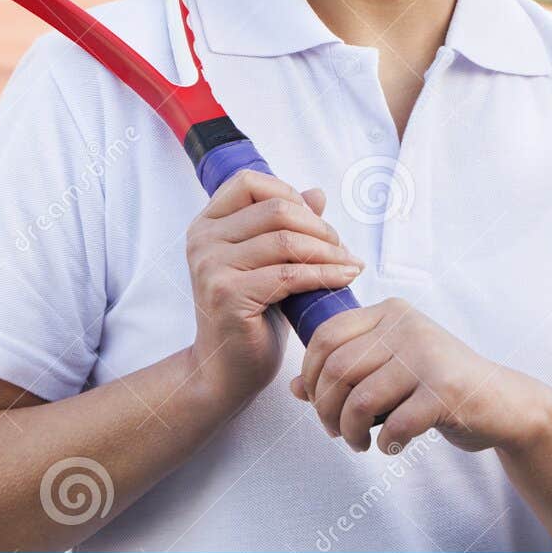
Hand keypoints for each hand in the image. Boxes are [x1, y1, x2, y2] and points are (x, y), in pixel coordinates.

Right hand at [184, 171, 362, 407]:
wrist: (226, 370)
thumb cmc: (252, 314)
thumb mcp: (269, 263)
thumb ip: (285, 227)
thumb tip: (316, 192)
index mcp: (207, 224)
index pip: (249, 182)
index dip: (289, 193)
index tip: (316, 221)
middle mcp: (202, 240)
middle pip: (276, 209)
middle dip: (319, 226)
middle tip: (342, 248)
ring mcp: (211, 267)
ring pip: (286, 241)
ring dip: (328, 251)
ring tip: (349, 264)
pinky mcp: (227, 295)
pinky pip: (289, 275)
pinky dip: (325, 274)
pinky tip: (344, 278)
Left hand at [293, 298, 551, 455]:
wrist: (503, 402)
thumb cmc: (438, 385)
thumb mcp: (390, 369)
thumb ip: (346, 373)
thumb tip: (294, 388)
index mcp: (390, 312)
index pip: (325, 336)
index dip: (309, 375)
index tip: (315, 402)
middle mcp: (408, 327)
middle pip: (337, 369)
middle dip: (326, 410)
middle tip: (337, 431)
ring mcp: (428, 356)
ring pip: (361, 399)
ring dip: (351, 432)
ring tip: (360, 443)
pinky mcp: (445, 390)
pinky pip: (394, 424)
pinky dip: (386, 443)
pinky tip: (392, 445)